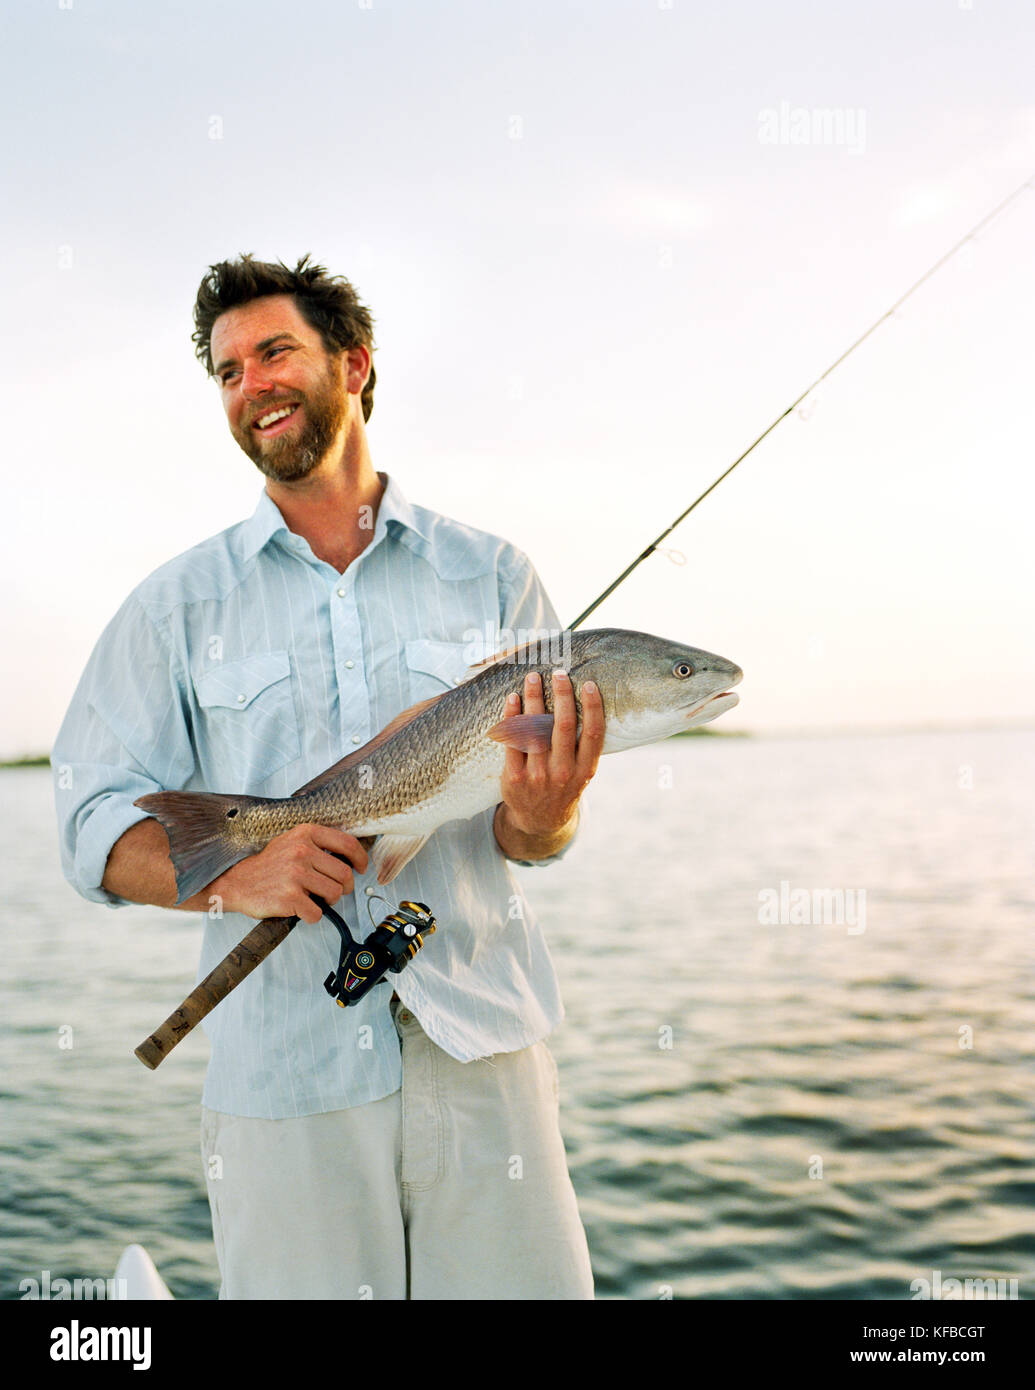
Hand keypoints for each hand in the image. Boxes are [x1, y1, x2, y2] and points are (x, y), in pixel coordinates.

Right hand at [210, 825, 369, 922]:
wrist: (236, 883)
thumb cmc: (268, 865)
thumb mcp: (291, 842)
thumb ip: (318, 844)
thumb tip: (350, 855)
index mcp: (305, 834)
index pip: (348, 844)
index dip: (360, 858)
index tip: (360, 868)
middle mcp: (302, 851)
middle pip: (344, 874)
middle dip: (344, 887)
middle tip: (333, 891)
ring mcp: (296, 874)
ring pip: (335, 894)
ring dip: (328, 901)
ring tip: (314, 898)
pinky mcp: (290, 897)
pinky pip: (318, 913)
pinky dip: (312, 915)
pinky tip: (300, 908)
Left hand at [494, 669, 603, 857]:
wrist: (539, 820)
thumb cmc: (563, 786)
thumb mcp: (582, 772)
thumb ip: (583, 745)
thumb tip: (581, 700)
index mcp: (585, 770)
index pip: (593, 734)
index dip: (594, 707)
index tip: (589, 684)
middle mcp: (563, 773)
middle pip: (564, 727)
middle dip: (562, 696)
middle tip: (559, 673)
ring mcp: (537, 776)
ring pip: (536, 730)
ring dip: (534, 699)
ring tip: (533, 677)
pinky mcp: (514, 777)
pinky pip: (512, 741)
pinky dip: (512, 717)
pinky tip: (513, 698)